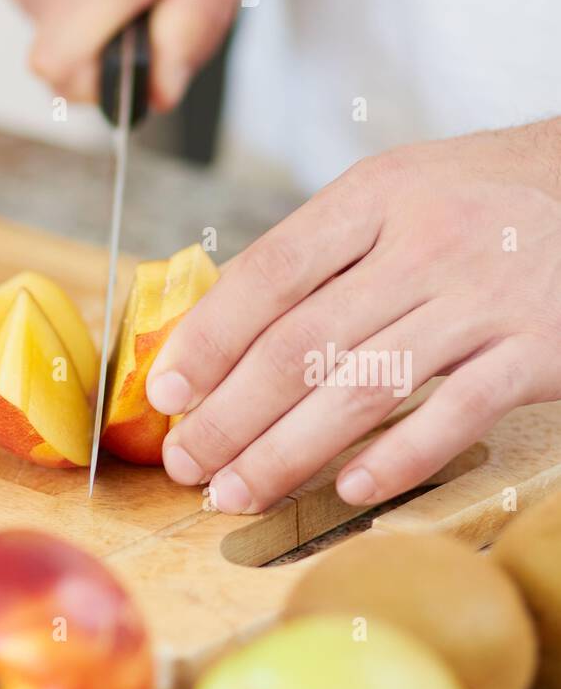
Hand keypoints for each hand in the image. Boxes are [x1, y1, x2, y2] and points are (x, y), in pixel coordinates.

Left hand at [146, 122, 560, 512]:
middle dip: (228, 416)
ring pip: (362, 387)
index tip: (165, 392)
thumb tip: (208, 332)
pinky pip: (456, 415)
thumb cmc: (478, 202)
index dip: (208, 339)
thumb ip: (313, 257)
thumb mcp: (393, 196)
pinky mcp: (539, 350)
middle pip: (301, 344)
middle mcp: (427, 243)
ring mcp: (485, 299)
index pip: (270, 274)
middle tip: (185, 464)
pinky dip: (397, 458)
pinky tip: (346, 489)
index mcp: (375, 198)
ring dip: (285, 452)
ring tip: (234, 492)